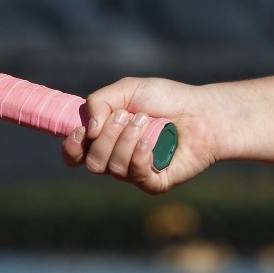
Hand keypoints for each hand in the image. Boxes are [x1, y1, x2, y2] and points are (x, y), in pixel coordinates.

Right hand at [62, 77, 218, 193]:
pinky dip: (139, 155)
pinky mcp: (154, 183)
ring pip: (113, 168)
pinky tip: (150, 141)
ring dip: (126, 140)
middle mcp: (116, 159)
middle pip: (92, 162)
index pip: (75, 156)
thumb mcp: (128, 89)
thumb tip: (88, 131)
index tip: (82, 131)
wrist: (202, 112)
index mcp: (105, 139)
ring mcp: (134, 173)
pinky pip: (135, 176)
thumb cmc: (166, 99)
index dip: (71, 147)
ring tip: (146, 121)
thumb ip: (99, 102)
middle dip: (108, 136)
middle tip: (128, 115)